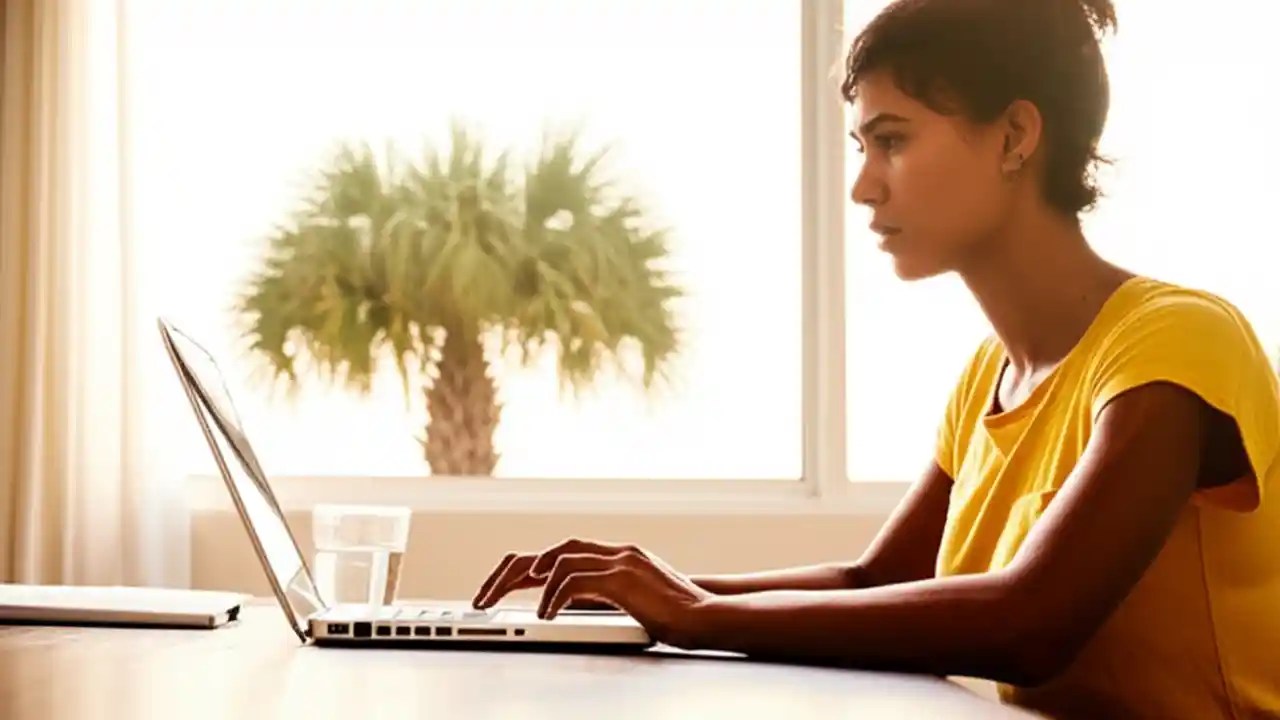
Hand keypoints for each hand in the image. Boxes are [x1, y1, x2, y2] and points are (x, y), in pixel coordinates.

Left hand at [471, 538, 714, 648]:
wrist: (708, 617)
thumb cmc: (675, 615)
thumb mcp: (632, 600)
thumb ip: (603, 593)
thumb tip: (567, 601)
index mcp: (615, 555)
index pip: (560, 553)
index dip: (525, 568)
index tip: (497, 589)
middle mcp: (615, 551)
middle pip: (551, 551)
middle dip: (512, 572)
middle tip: (483, 597)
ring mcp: (620, 561)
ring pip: (558, 559)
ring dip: (525, 583)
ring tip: (502, 604)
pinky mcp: (623, 578)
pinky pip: (575, 579)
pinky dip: (553, 596)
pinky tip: (544, 615)